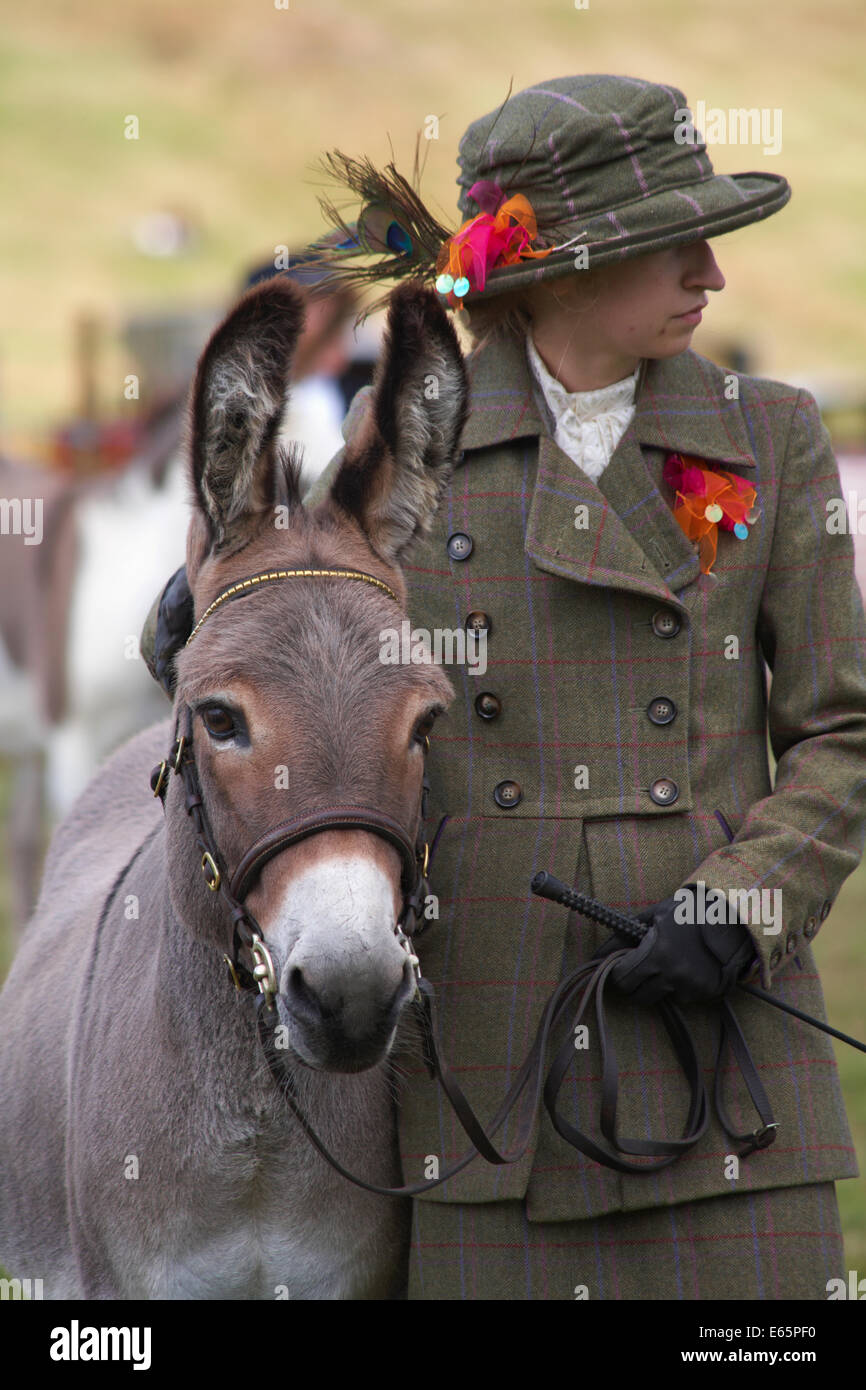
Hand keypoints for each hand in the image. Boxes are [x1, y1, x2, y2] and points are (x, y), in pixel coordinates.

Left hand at [592, 883, 756, 1005]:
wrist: (735, 918)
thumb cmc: (691, 911)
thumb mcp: (656, 914)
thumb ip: (625, 933)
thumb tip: (598, 952)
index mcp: (657, 952)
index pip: (623, 978)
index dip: (617, 973)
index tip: (618, 967)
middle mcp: (672, 974)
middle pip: (638, 996)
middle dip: (633, 985)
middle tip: (637, 971)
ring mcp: (690, 986)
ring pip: (660, 998)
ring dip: (656, 986)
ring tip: (665, 966)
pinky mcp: (705, 994)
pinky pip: (682, 998)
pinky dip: (679, 988)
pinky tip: (686, 969)